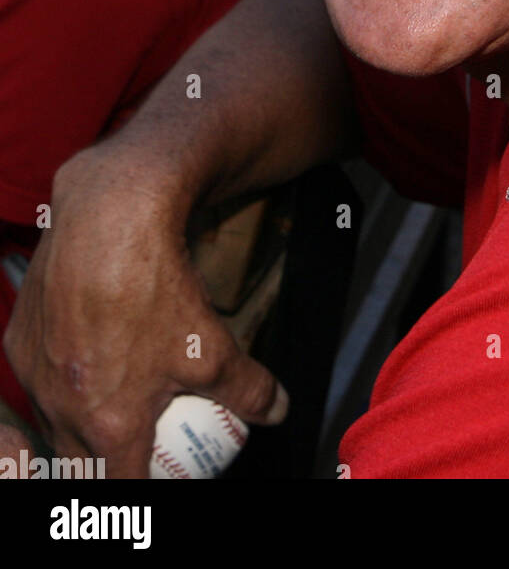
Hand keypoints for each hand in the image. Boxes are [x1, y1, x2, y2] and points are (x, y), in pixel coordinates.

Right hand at [3, 146, 287, 477]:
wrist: (109, 220)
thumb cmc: (159, 287)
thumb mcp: (215, 345)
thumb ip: (248, 388)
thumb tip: (276, 410)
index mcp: (109, 424)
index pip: (120, 488)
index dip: (139, 494)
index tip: (155, 483)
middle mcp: (63, 407)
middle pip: (79, 461)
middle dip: (103, 466)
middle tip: (132, 451)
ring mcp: (35, 374)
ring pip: (53, 417)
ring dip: (78, 423)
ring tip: (107, 409)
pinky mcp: (20, 338)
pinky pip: (38, 372)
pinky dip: (60, 373)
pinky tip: (87, 352)